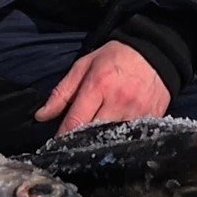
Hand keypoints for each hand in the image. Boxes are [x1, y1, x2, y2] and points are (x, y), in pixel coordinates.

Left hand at [34, 41, 169, 133]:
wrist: (155, 52)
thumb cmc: (115, 58)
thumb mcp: (84, 66)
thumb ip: (61, 93)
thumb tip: (41, 116)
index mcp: (98, 86)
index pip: (76, 121)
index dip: (64, 136)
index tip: (57, 144)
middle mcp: (118, 101)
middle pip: (94, 134)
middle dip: (82, 141)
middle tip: (76, 144)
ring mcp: (138, 111)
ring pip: (113, 139)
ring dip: (103, 142)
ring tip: (96, 141)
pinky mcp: (153, 118)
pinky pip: (133, 137)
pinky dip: (123, 139)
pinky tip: (117, 136)